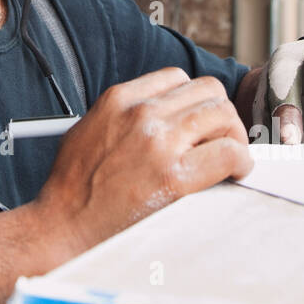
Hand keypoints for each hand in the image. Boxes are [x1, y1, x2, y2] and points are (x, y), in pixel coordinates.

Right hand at [32, 67, 253, 254]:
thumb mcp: (89, 129)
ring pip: (223, 114)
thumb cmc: (72, 186)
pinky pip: (228, 153)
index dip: (193, 99)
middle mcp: (141, 113)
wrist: (63, 226)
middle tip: (220, 138)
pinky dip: (241, 160)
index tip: (198, 119)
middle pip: (207, 91)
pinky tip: (235, 172)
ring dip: (233, 135)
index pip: (177, 78)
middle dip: (218, 113)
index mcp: (119, 99)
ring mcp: (159, 142)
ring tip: (230, 156)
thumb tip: (159, 113)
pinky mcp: (174, 176)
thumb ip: (122, 115)